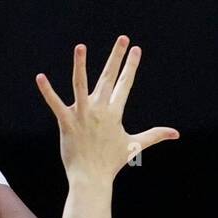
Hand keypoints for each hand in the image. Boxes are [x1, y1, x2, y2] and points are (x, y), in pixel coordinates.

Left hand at [35, 36, 177, 183]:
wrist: (91, 179)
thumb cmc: (111, 163)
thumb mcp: (134, 145)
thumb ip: (154, 135)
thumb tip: (176, 133)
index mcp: (114, 113)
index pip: (125, 84)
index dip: (131, 66)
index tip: (136, 49)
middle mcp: (99, 110)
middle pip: (108, 78)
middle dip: (116, 58)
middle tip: (123, 38)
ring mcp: (82, 115)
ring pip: (80, 85)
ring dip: (80, 65)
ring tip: (80, 47)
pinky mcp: (66, 122)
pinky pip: (55, 104)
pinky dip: (47, 91)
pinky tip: (40, 78)